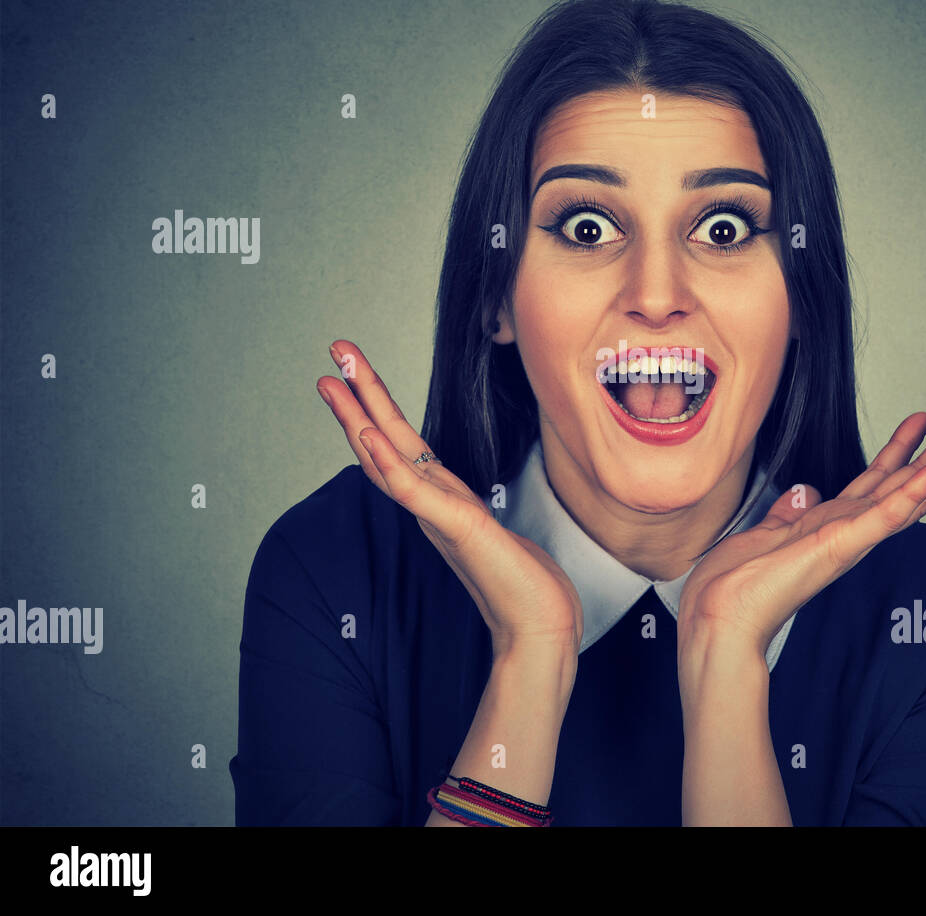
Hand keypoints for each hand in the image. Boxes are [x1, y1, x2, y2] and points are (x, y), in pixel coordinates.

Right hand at [317, 339, 582, 660]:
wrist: (541, 627)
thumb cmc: (522, 584)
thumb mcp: (491, 531)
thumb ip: (466, 513)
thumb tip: (456, 501)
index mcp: (440, 499)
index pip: (398, 445)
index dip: (373, 407)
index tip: (352, 371)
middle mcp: (432, 504)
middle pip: (383, 440)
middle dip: (359, 394)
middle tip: (333, 350)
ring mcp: (439, 516)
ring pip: (388, 457)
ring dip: (360, 416)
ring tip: (334, 380)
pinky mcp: (458, 528)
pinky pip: (414, 491)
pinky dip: (388, 464)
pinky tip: (368, 436)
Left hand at [677, 405, 925, 662]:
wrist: (722, 616)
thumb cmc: (738, 584)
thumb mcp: (766, 533)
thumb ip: (790, 512)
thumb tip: (804, 490)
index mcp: (834, 524)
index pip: (881, 479)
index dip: (905, 448)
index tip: (924, 418)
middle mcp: (852, 529)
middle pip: (912, 480)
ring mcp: (853, 537)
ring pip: (914, 492)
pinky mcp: (844, 544)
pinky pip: (889, 514)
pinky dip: (919, 490)